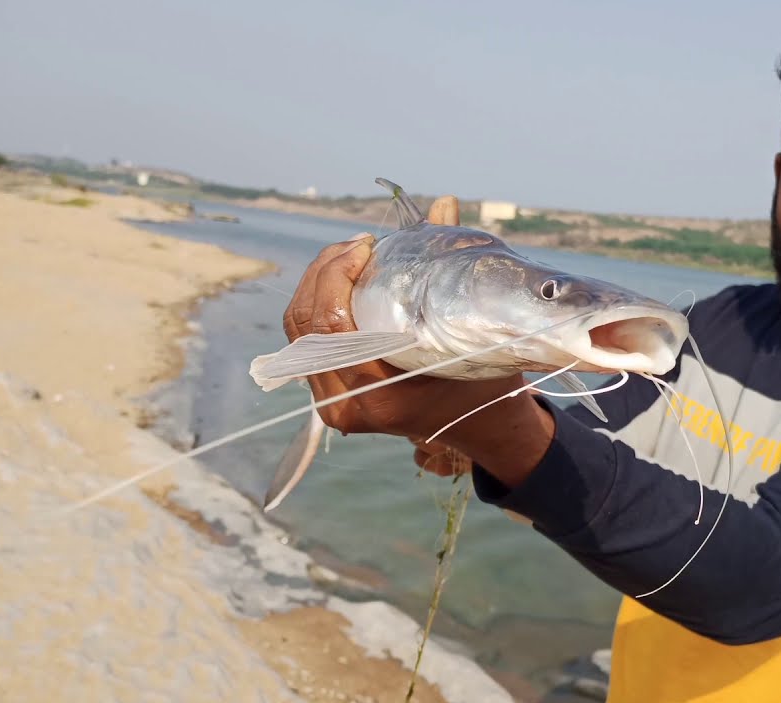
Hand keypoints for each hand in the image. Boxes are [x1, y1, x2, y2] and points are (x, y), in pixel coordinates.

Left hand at [281, 195, 555, 485]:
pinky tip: (339, 279)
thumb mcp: (471, 326)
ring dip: (314, 285)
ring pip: (297, 332)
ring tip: (346, 255)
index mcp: (381, 397)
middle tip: (355, 244)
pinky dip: (316, 304)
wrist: (479, 422)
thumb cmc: (482, 375)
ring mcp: (334, 404)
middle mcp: (348, 406)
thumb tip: (445, 203)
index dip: (336, 276)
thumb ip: (452, 267)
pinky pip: (306, 341)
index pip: (331, 328)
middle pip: (305, 326)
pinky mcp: (329, 395)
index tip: (365, 246)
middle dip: (322, 273)